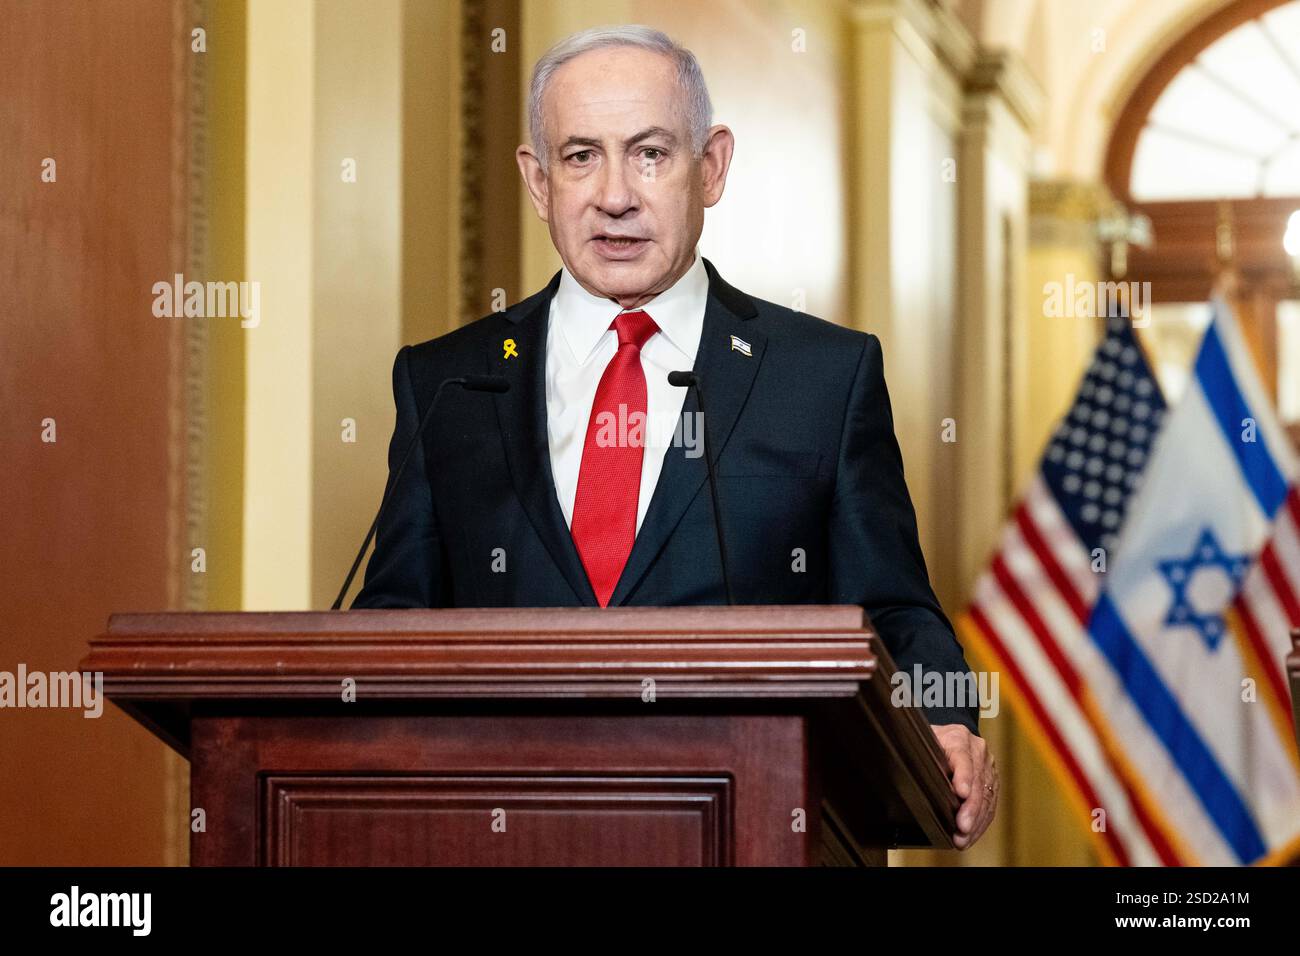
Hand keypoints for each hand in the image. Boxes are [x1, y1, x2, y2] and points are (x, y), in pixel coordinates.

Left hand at [932, 723, 996, 849]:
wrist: (952, 736)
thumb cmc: (933, 741)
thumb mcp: (923, 740)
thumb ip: (920, 753)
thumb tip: (907, 770)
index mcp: (959, 737)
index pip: (963, 758)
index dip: (964, 776)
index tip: (961, 793)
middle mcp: (977, 751)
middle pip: (978, 781)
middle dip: (971, 808)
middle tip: (962, 827)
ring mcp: (987, 767)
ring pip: (987, 796)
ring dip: (976, 821)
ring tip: (963, 838)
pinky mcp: (992, 782)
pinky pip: (990, 804)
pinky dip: (980, 822)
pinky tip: (970, 835)